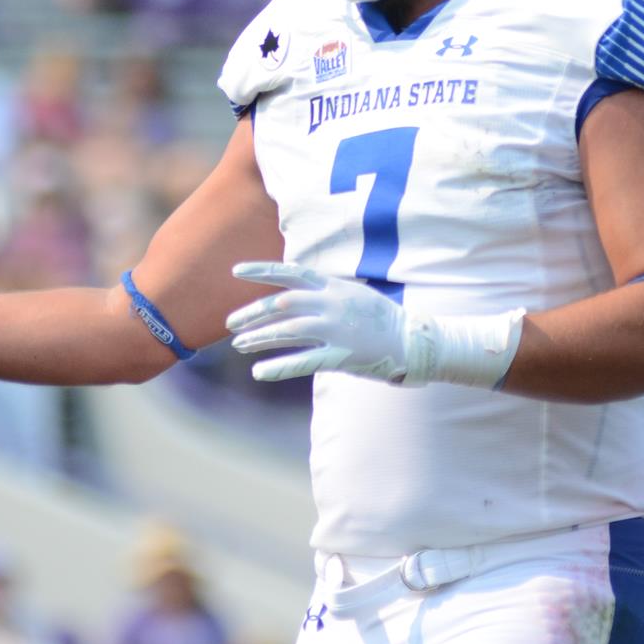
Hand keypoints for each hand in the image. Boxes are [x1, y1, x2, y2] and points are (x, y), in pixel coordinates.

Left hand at [226, 261, 424, 383]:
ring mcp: (336, 329)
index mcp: (333, 286)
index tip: (236, 271)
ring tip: (239, 345)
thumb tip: (293, 292)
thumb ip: (324, 292)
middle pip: (281, 304)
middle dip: (252, 313)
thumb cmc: (380, 318)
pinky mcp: (341, 355)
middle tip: (231, 324)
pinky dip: (278, 367)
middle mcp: (332, 304)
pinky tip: (258, 372)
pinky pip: (302, 361)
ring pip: (287, 331)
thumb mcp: (352, 294)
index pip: (290, 272)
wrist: (412, 340)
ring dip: (259, 338)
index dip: (261, 271)